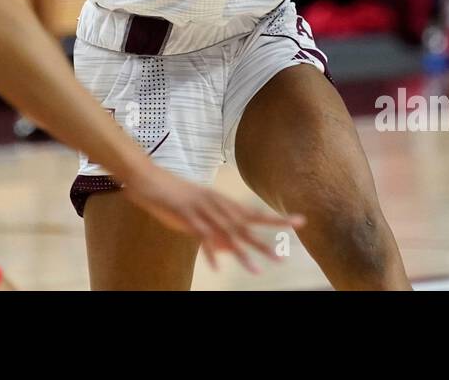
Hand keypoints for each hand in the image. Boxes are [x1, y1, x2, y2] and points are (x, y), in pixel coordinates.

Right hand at [123, 165, 303, 272]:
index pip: (254, 212)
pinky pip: (201, 235)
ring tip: (256, 270)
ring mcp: (202, 209)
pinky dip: (209, 251)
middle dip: (266, 239)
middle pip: (246, 224)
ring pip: (227, 233)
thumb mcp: (198, 214)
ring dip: (242, 253)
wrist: (148, 179)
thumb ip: (214, 231)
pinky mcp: (186, 215)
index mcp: (222, 202)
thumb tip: (229, 249)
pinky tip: (217, 266)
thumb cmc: (173, 196)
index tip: (300, 222)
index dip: (276, 219)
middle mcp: (217, 204)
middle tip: (283, 256)